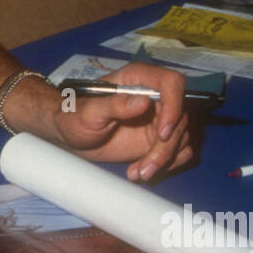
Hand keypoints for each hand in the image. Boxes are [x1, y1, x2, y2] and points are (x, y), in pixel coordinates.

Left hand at [54, 63, 192, 180]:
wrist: (71, 137)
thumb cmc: (74, 117)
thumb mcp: (90, 112)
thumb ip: (114, 105)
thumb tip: (143, 102)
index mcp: (138, 79)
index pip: (171, 83)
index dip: (174, 106)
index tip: (162, 133)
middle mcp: (153, 96)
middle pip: (180, 117)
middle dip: (166, 146)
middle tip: (145, 166)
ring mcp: (158, 118)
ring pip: (180, 137)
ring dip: (164, 159)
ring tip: (138, 172)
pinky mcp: (159, 138)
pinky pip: (179, 150)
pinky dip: (165, 164)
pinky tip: (140, 171)